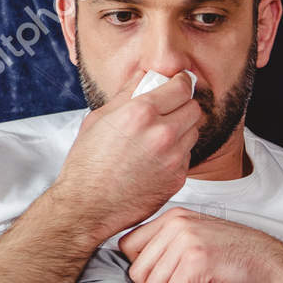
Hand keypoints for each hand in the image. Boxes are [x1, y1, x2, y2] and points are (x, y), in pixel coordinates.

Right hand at [52, 71, 201, 244]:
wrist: (88, 206)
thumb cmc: (87, 164)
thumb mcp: (99, 119)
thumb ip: (127, 94)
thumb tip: (145, 76)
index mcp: (141, 113)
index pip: (182, 86)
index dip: (182, 83)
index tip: (179, 84)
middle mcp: (163, 133)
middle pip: (195, 108)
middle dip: (183, 106)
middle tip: (169, 110)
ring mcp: (174, 156)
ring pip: (194, 131)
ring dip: (182, 130)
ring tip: (157, 137)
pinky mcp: (179, 176)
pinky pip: (187, 155)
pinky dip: (177, 153)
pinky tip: (156, 158)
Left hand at [118, 208, 282, 282]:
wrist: (276, 267)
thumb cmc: (239, 259)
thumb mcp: (198, 239)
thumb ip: (167, 245)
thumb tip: (133, 270)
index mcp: (174, 216)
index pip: (128, 247)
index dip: (146, 269)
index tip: (170, 277)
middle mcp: (177, 223)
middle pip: (137, 271)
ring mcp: (186, 240)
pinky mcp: (197, 260)